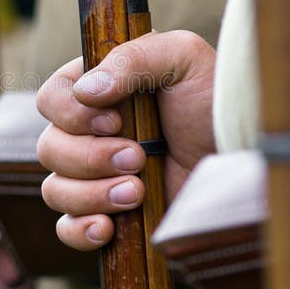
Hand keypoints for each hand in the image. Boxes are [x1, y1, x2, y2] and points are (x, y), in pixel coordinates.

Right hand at [36, 30, 215, 250]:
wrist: (240, 159)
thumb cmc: (214, 101)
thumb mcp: (183, 58)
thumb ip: (132, 58)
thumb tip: (85, 91)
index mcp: (98, 89)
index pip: (51, 99)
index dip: (72, 114)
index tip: (115, 120)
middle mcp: (90, 131)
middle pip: (49, 147)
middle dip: (91, 157)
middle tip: (137, 158)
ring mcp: (96, 174)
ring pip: (55, 189)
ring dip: (92, 193)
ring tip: (137, 192)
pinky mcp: (107, 212)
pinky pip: (66, 228)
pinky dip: (80, 230)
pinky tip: (108, 228)